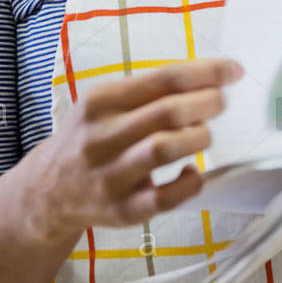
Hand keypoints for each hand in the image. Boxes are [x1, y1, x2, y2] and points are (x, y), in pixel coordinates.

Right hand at [22, 59, 242, 238]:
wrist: (49, 190)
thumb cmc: (92, 136)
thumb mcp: (105, 103)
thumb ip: (150, 90)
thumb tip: (211, 76)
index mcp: (100, 101)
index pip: (164, 78)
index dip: (207, 72)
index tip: (233, 70)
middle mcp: (101, 137)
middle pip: (167, 112)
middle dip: (207, 103)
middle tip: (221, 103)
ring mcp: (110, 176)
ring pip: (165, 150)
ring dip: (199, 138)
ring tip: (204, 134)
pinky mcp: (121, 211)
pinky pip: (166, 198)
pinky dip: (190, 183)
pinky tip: (192, 172)